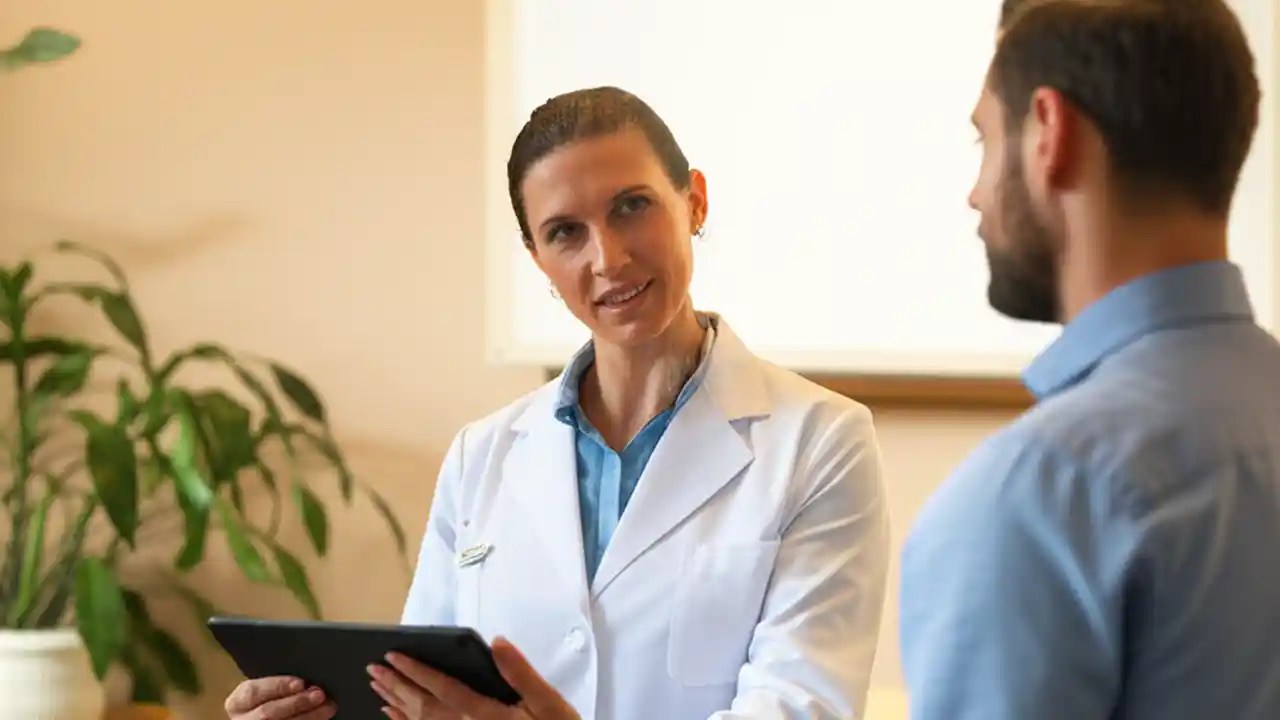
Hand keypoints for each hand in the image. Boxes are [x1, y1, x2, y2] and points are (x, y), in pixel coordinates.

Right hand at [224, 676, 336, 719]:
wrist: (260, 718)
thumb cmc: (267, 701)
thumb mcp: (264, 692)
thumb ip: (278, 686)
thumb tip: (306, 680)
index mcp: (238, 703)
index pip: (253, 692)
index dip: (277, 686)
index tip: (300, 683)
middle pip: (267, 713)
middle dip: (295, 703)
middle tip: (319, 695)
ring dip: (307, 718)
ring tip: (327, 708)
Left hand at [366, 636, 580, 719]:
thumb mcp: (548, 703)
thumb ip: (521, 673)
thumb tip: (497, 643)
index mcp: (485, 716)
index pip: (442, 689)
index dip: (416, 671)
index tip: (394, 655)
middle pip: (423, 708)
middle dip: (397, 685)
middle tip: (374, 668)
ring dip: (397, 704)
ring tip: (378, 688)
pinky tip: (395, 716)